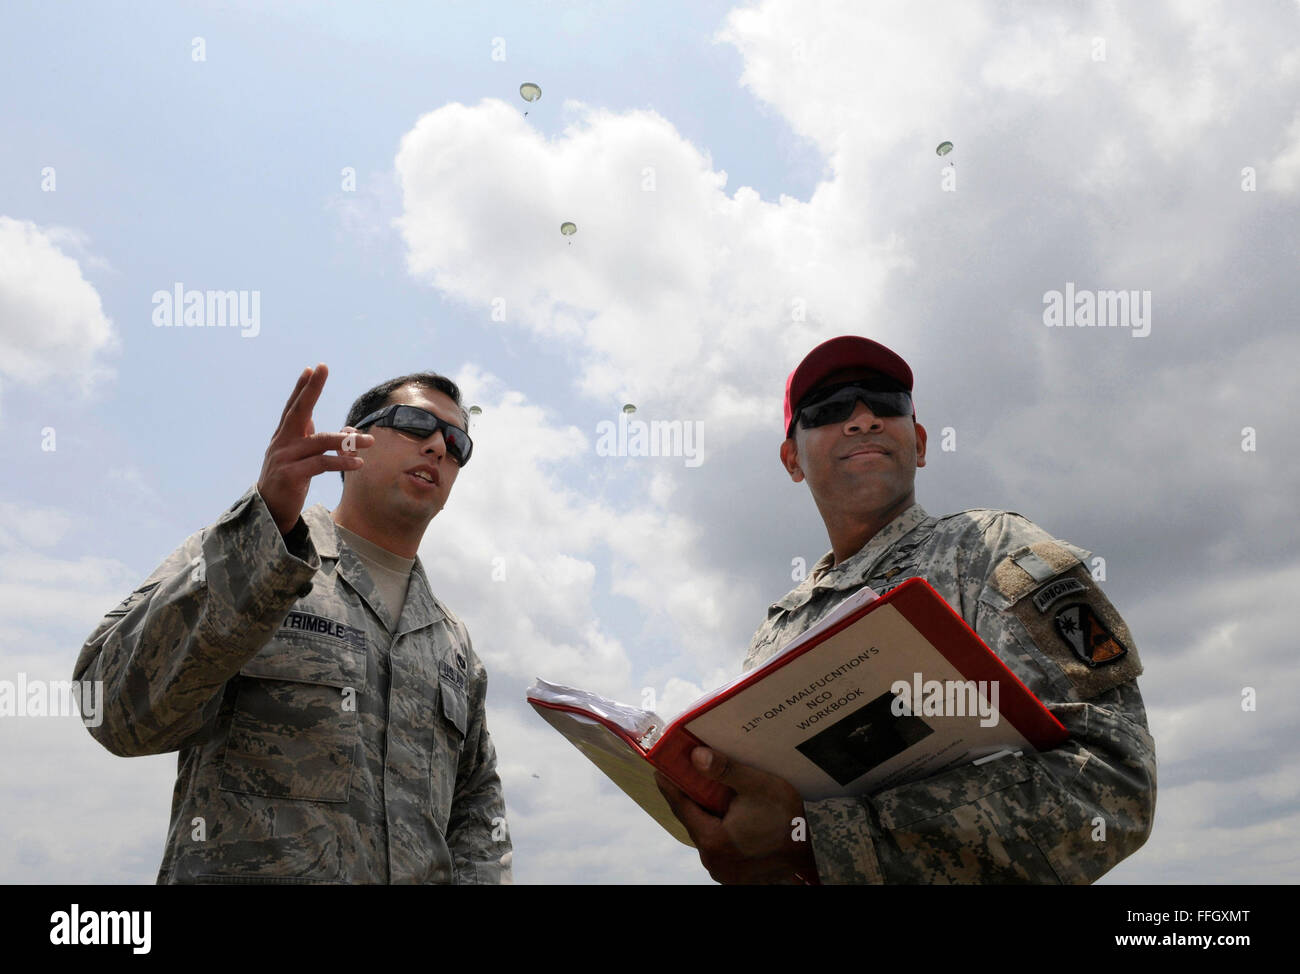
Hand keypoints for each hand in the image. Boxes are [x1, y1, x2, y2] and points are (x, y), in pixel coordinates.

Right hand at [256, 364, 373, 535]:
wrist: (269, 511)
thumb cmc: (290, 481)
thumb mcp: (303, 458)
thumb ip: (318, 442)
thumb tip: (348, 431)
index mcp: (284, 436)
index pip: (294, 407)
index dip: (303, 388)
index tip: (312, 368)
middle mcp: (282, 442)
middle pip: (298, 411)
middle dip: (311, 388)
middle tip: (321, 368)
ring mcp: (284, 458)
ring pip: (320, 442)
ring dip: (348, 441)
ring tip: (370, 442)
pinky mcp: (291, 475)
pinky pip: (321, 464)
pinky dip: (341, 462)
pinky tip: (358, 462)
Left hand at [655, 747, 818, 883]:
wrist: (817, 850)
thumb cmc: (788, 819)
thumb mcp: (757, 786)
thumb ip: (725, 770)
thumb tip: (696, 756)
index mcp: (713, 840)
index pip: (681, 807)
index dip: (670, 785)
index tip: (659, 768)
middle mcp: (713, 861)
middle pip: (692, 821)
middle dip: (689, 797)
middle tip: (684, 773)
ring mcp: (724, 871)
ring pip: (706, 834)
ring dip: (706, 814)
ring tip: (708, 791)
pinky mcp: (735, 875)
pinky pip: (719, 845)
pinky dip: (719, 828)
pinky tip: (726, 813)